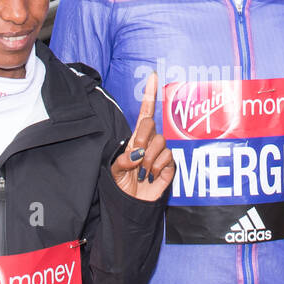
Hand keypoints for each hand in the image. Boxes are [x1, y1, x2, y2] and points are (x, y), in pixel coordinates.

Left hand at [111, 71, 175, 199]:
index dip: (149, 96)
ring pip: (160, 142)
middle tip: (137, 157)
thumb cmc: (121, 187)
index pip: (144, 113)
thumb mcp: (114, 171)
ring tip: (142, 173)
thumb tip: (138, 152)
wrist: (132, 206)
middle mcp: (149, 143)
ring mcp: (161, 154)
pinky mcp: (170, 166)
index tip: (153, 77)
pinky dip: (158, 168)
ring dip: (149, 159)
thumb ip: (122, 160)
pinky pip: (168, 158)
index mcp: (135, 139)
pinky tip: (152, 176)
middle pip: (151, 124)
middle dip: (142, 139)